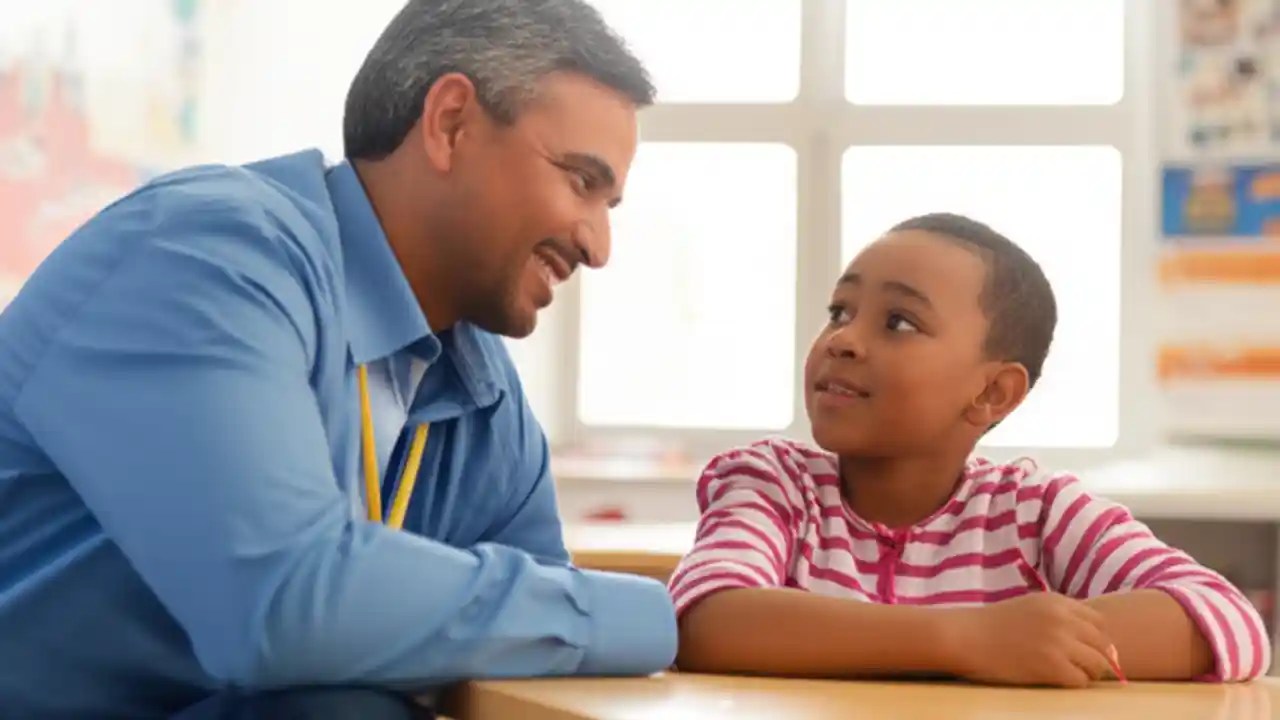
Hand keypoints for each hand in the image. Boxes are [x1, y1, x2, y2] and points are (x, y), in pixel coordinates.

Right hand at [942, 592, 1116, 687]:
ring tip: (1070, 674)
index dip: (1097, 639)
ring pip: (1098, 664)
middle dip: (1097, 658)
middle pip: (1104, 644)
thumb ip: (1058, 614)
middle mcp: (1063, 619)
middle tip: (1083, 668)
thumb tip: (1085, 635)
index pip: (1100, 622)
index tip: (1086, 649)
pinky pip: (1081, 680)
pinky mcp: (1051, 666)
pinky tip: (1057, 680)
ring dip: (1088, 673)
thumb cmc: (992, 624)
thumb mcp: (1030, 606)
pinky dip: (1074, 683)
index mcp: (1058, 602)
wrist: (967, 636)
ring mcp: (1059, 643)